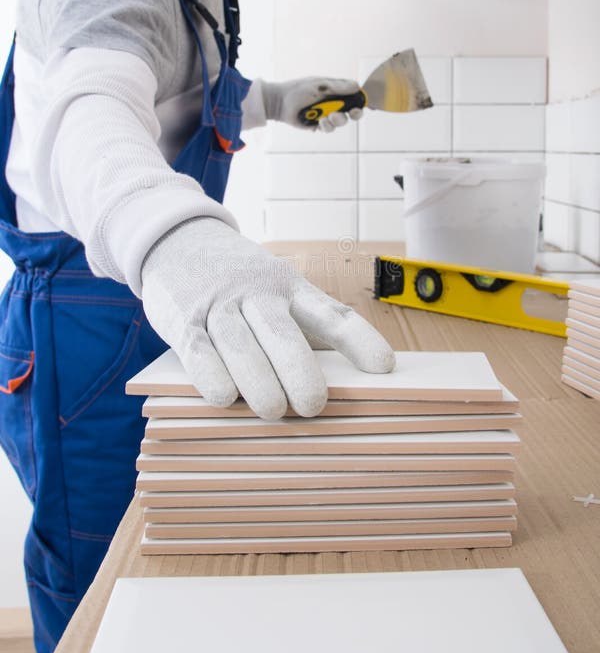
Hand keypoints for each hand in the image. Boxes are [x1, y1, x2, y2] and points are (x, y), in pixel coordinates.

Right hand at [141, 218, 394, 419]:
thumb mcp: (276, 292)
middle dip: (300, 371)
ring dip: (259, 381)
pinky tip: (224, 397)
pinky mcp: (183, 320)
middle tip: (313, 406)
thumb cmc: (239, 285)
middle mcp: (257, 292)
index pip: (331, 313)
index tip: (384, 366)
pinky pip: (198, 351)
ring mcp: (218, 305)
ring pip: (241, 345)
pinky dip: (211, 376)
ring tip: (274, 411)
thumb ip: (303, 330)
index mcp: (291, 287)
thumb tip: (343, 384)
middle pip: (283, 333)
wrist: (176, 241)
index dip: (360, 339)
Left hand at [261, 77, 363, 132]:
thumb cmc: (298, 90)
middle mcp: (334, 103)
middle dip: (352, 114)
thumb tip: (357, 86)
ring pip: (341, 122)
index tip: (362, 105)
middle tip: (350, 113)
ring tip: (326, 117)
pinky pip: (329, 129)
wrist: (280, 103)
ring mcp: (327, 114)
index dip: (361, 101)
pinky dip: (326, 126)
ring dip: (336, 120)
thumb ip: (337, 87)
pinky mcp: (319, 125)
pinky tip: (319, 121)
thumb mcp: (319, 85)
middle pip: (352, 112)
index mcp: (336, 91)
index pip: (354, 96)